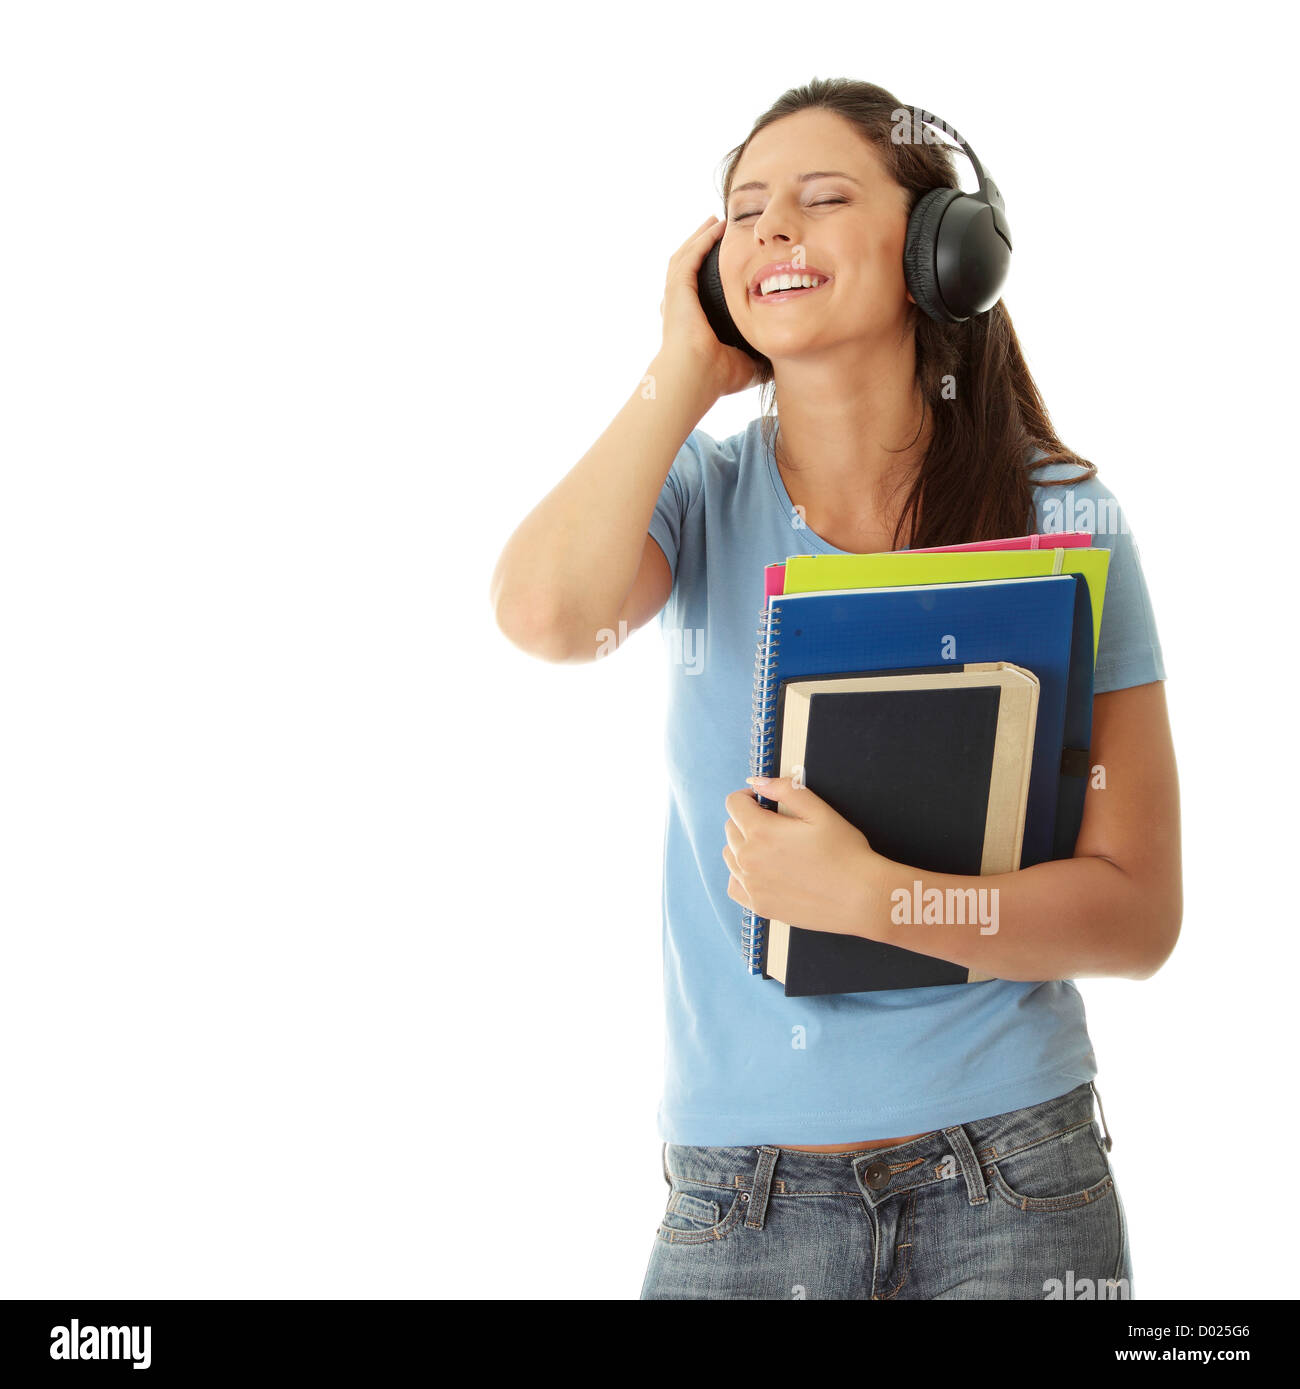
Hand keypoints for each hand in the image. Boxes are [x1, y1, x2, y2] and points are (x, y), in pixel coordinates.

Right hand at [658, 216, 760, 398]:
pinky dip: (702, 239)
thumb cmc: (716, 378)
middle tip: (720, 231)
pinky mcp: (678, 289)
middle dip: (702, 247)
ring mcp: (676, 296)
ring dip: (701, 237)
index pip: (697, 292)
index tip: (727, 264)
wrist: (695, 377)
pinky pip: (690, 256)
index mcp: (692, 322)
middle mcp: (680, 307)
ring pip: (686, 256)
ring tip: (716, 222)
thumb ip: (760, 358)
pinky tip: (716, 226)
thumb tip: (781, 363)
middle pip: (689, 268)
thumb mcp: (746, 365)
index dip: (709, 276)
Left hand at [722, 775, 878, 935]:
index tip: (764, 802)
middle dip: (747, 820)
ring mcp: (752, 886)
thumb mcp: (820, 811)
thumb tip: (758, 781)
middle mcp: (749, 860)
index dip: (749, 797)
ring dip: (743, 846)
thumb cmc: (845, 854)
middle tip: (775, 826)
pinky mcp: (759, 906)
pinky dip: (741, 875)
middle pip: (730, 828)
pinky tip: (761, 872)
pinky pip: (734, 885)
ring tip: (771, 849)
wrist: (861, 898)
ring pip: (730, 856)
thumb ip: (786, 790)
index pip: (733, 804)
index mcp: (761, 832)